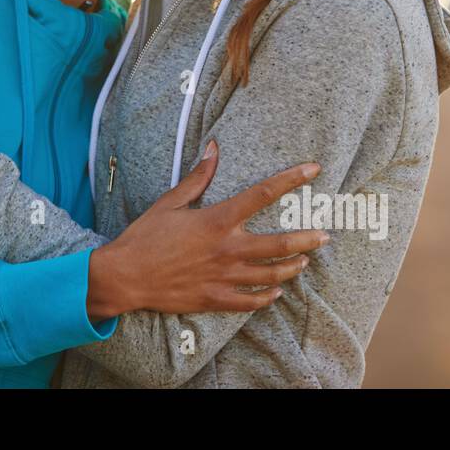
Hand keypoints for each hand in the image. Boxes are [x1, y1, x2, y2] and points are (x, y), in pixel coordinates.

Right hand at [86, 143, 329, 318]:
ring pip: (271, 274)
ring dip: (292, 267)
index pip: (263, 194)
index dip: (291, 179)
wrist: (125, 276)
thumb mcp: (170, 202)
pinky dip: (267, 297)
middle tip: (324, 235)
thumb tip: (214, 148)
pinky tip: (275, 291)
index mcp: (217, 220)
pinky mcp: (215, 299)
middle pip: (280, 244)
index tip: (313, 169)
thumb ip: (198, 177)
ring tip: (304, 261)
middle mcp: (227, 249)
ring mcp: (224, 277)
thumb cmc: (145, 236)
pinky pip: (250, 301)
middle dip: (307, 239)